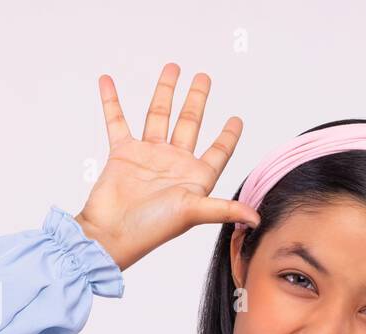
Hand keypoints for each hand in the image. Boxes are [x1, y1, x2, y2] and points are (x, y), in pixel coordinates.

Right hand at [74, 63, 259, 270]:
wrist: (112, 233)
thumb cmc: (152, 228)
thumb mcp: (193, 212)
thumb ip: (223, 209)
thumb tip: (256, 219)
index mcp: (195, 177)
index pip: (218, 151)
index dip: (228, 136)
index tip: (237, 119)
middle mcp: (174, 163)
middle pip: (190, 123)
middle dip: (197, 99)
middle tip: (204, 77)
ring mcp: (148, 156)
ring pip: (158, 115)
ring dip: (165, 91)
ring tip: (173, 68)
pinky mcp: (123, 153)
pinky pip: (117, 121)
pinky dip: (112, 101)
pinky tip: (109, 80)